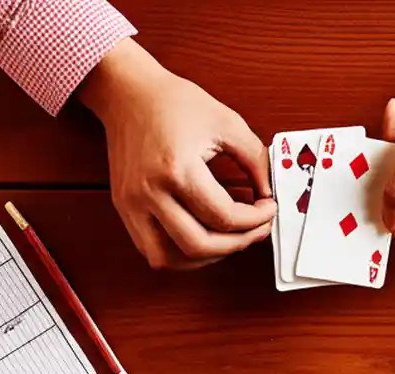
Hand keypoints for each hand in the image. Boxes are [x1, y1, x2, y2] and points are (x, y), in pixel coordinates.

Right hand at [80, 39, 274, 268]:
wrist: (128, 93)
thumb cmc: (173, 102)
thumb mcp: (226, 122)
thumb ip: (255, 159)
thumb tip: (269, 193)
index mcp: (177, 168)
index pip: (224, 216)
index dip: (256, 219)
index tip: (269, 208)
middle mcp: (150, 192)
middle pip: (200, 245)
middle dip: (238, 243)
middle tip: (257, 230)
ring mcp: (133, 204)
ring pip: (171, 259)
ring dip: (207, 257)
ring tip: (230, 240)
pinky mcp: (125, 209)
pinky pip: (152, 251)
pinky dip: (180, 256)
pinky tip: (202, 240)